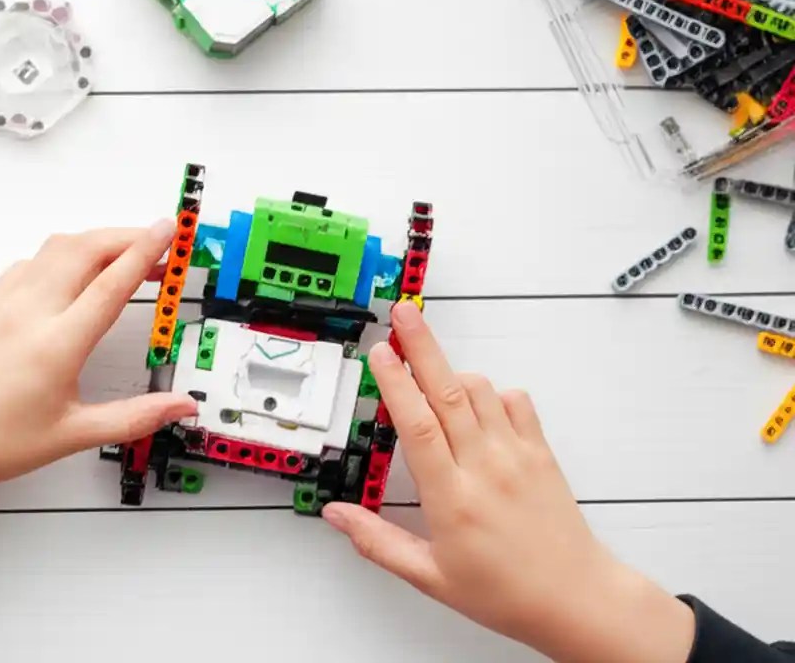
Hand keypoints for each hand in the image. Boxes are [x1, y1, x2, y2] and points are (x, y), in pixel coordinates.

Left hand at [0, 222, 197, 508]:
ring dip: (96, 241)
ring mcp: (4, 303)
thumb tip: (180, 407)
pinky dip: (62, 255)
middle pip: (87, 249)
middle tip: (159, 243)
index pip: (112, 283)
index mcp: (55, 345)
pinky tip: (74, 274)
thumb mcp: (73, 435)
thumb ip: (135, 417)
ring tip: (124, 256)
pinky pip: (30, 262)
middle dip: (128, 236)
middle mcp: (29, 313)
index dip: (146, 251)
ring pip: (57, 248)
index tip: (170, 231)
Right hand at [322, 303, 693, 662]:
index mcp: (452, 498)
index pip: (418, 425)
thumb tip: (337, 516)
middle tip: (403, 315)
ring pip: (480, 391)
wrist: (576, 598)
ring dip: (452, 373)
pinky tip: (478, 404)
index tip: (380, 354)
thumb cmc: (507, 592)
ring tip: (430, 371)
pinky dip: (493, 392)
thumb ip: (377, 541)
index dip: (396, 383)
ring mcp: (517, 456)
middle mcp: (486, 468)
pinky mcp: (542, 454)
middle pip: (447, 391)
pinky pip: (516, 403)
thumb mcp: (429, 576)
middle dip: (422, 347)